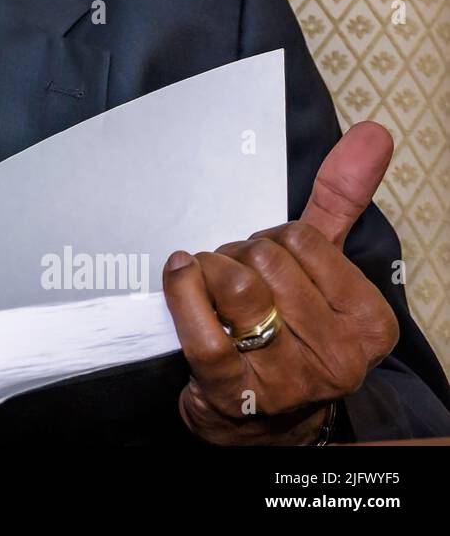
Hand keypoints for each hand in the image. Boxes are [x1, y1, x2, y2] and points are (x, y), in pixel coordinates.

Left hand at [162, 121, 399, 444]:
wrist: (257, 419)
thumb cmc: (287, 331)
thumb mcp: (321, 268)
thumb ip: (341, 201)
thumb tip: (372, 132)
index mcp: (368, 322)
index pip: (299, 239)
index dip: (268, 242)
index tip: (265, 264)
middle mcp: (337, 355)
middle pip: (262, 260)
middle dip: (235, 257)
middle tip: (233, 279)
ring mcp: (285, 376)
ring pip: (232, 284)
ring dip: (206, 273)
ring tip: (210, 289)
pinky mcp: (233, 389)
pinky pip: (199, 324)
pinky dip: (179, 288)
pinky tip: (179, 276)